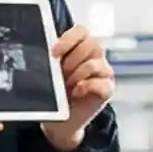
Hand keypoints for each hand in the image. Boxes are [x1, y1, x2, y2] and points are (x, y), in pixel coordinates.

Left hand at [42, 24, 114, 151]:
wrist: (61, 120)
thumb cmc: (56, 92)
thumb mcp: (51, 72)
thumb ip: (52, 59)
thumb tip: (44, 51)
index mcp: (81, 46)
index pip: (82, 31)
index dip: (68, 39)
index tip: (54, 53)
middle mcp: (95, 56)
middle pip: (91, 44)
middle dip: (71, 61)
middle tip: (61, 74)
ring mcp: (104, 72)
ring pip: (95, 64)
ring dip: (77, 75)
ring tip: (67, 86)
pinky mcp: (108, 88)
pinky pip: (101, 83)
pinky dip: (86, 87)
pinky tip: (77, 93)